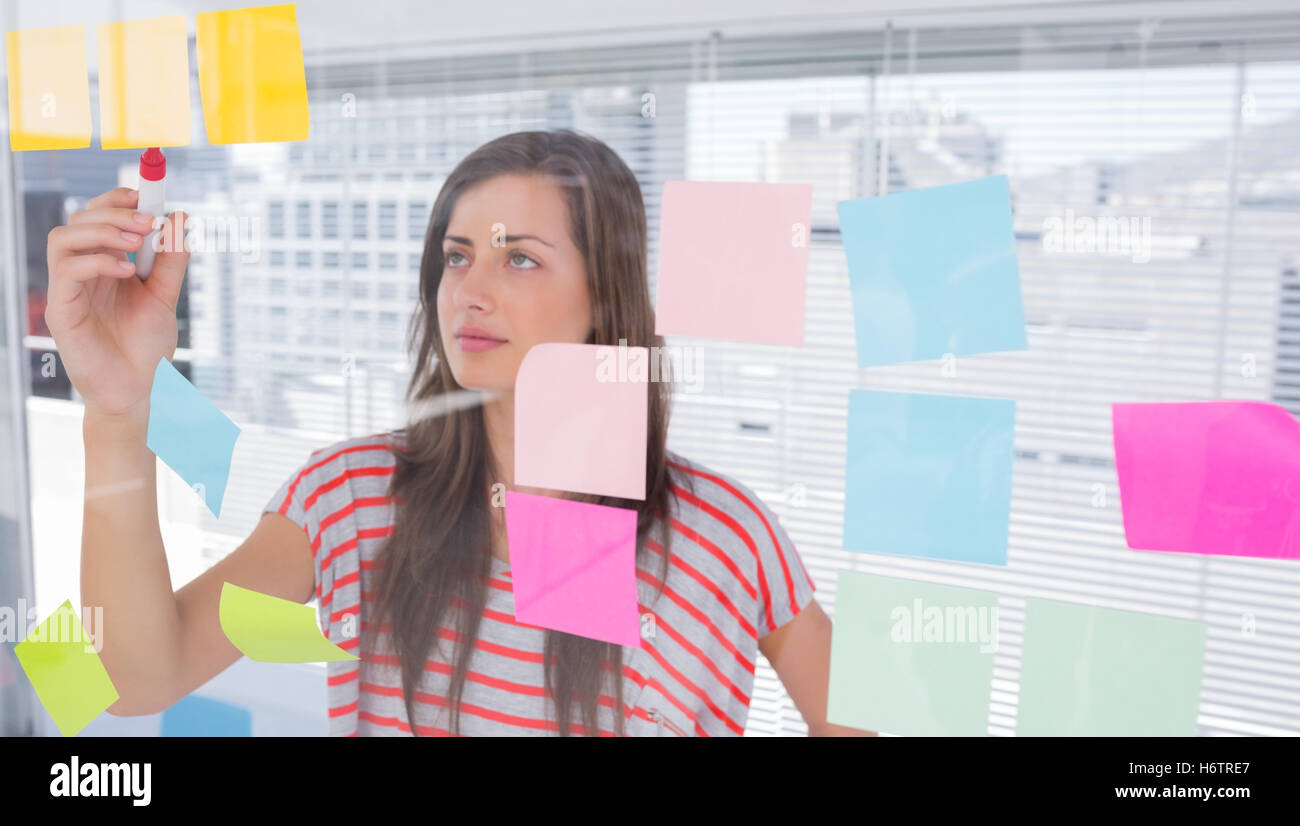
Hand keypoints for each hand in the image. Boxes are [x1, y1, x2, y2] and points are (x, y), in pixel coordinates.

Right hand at [44, 187, 188, 422]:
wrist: (140, 391)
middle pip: (77, 220)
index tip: (145, 195)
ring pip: (63, 238)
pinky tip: (127, 271)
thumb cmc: (147, 348)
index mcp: (103, 265)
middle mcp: (81, 273)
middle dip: (113, 212)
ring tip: (137, 243)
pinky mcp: (60, 310)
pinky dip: (97, 261)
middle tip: (148, 222)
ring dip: (102, 231)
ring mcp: (68, 290)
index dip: (115, 200)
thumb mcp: (166, 297)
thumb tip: (180, 217)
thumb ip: (171, 260)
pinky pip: (67, 270)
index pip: (96, 217)